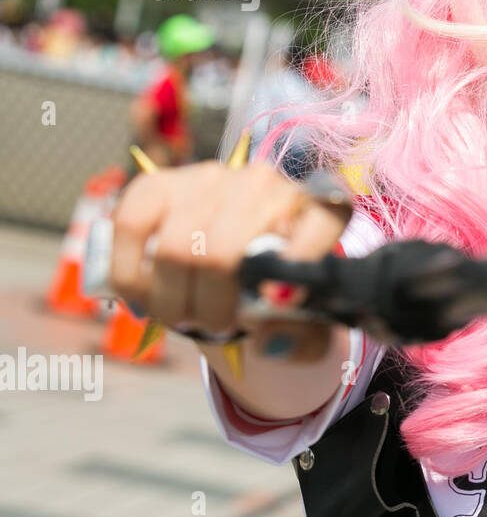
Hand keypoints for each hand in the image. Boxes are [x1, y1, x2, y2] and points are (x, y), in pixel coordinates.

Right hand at [109, 159, 352, 363]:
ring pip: (175, 248)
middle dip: (211, 309)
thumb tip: (266, 339)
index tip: (279, 301)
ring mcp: (211, 177)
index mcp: (317, 209)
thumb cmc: (271, 290)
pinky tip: (145, 300)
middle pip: (225, 253)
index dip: (300, 260)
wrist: (232, 254)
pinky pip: (131, 227)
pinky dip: (131, 277)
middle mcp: (266, 183)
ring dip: (171, 301)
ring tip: (181, 317)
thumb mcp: (301, 320)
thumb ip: (300, 339)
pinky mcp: (160, 183)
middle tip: (213, 328)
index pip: (324, 216)